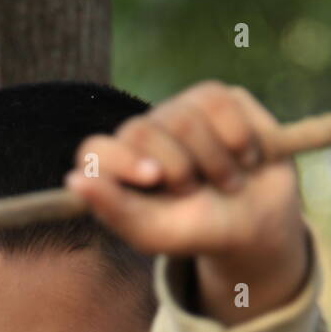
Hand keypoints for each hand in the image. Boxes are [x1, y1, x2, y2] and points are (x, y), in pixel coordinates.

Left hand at [63, 80, 309, 320]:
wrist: (259, 222)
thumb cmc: (198, 230)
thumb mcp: (155, 233)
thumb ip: (114, 209)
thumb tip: (72, 179)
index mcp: (121, 167)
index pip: (95, 149)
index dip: (121, 160)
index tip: (153, 178)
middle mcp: (146, 132)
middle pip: (144, 130)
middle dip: (179, 170)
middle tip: (195, 193)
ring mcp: (180, 109)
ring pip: (188, 118)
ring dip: (216, 164)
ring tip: (227, 183)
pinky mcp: (217, 98)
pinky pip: (223, 105)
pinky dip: (240, 141)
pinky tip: (246, 159)